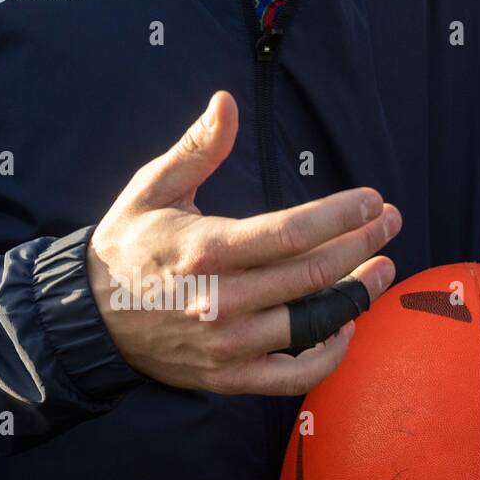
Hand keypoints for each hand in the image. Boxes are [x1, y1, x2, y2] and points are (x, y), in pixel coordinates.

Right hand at [87, 91, 399, 394]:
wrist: (88, 317)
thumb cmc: (127, 246)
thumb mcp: (153, 189)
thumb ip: (198, 150)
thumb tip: (227, 102)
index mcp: (207, 250)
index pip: (294, 232)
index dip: (343, 216)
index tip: (373, 200)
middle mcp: (223, 301)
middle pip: (315, 274)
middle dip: (364, 245)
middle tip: (391, 223)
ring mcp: (230, 344)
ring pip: (314, 322)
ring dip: (358, 295)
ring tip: (383, 268)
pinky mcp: (232, 377)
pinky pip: (296, 375)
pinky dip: (329, 354)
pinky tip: (346, 325)